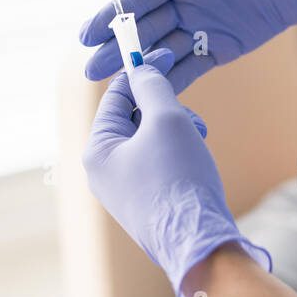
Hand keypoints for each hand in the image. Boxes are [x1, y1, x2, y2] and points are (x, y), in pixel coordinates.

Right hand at [79, 0, 296, 92]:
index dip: (114, 13)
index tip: (88, 32)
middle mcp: (184, 0)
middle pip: (143, 27)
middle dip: (117, 48)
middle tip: (90, 69)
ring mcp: (199, 27)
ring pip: (161, 50)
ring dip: (137, 68)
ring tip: (110, 85)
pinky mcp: (216, 49)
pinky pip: (189, 68)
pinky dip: (170, 82)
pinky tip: (150, 99)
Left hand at [81, 50, 269, 296]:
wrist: (199, 241)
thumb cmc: (180, 179)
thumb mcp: (168, 120)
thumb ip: (153, 87)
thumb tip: (142, 70)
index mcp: (97, 151)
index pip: (116, 97)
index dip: (142, 72)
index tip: (167, 55)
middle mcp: (103, 174)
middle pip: (133, 121)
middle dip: (165, 111)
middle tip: (190, 115)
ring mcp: (124, 194)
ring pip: (149, 145)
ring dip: (177, 133)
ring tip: (198, 141)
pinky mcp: (147, 208)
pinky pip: (159, 168)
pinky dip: (179, 157)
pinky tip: (197, 163)